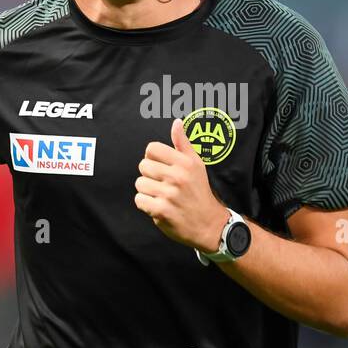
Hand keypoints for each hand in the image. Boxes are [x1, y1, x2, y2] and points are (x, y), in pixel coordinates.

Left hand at [134, 117, 226, 252]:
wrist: (209, 224)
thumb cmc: (199, 192)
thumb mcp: (196, 165)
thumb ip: (183, 144)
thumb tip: (176, 122)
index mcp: (185, 163)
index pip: (152, 149)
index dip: (153, 158)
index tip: (161, 167)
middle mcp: (177, 177)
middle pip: (143, 166)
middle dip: (150, 175)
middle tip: (162, 184)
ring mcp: (169, 194)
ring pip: (139, 184)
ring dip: (147, 191)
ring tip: (161, 196)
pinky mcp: (161, 211)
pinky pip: (139, 200)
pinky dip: (146, 204)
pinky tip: (158, 206)